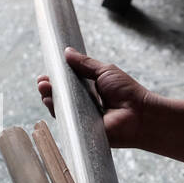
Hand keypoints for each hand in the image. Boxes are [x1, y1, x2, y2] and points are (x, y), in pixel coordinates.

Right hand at [36, 47, 150, 148]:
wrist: (140, 113)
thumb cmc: (128, 92)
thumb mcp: (105, 71)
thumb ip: (85, 64)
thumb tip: (67, 52)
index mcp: (90, 89)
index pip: (67, 84)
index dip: (55, 80)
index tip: (46, 74)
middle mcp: (84, 104)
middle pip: (60, 97)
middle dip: (48, 89)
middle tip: (43, 82)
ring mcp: (83, 119)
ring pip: (61, 110)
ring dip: (50, 100)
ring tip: (45, 90)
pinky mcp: (84, 131)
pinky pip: (68, 123)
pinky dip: (59, 115)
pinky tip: (53, 105)